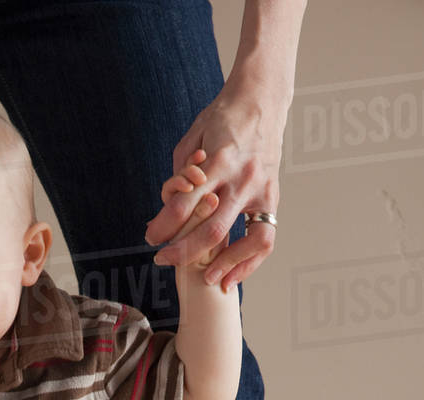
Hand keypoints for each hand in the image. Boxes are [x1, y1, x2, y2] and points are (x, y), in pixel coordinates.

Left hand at [144, 79, 284, 287]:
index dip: (164, 225)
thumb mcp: (193, 138)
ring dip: (225, 263)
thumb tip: (167, 212)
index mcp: (219, 160)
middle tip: (162, 259)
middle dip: (184, 251)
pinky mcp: (273, 197)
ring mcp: (261, 189)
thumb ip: (180, 175)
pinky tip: (232, 276)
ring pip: (246, 239)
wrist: (263, 97)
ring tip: (207, 279)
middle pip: (212, 228)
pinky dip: (250, 261)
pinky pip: (265, 238)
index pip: (186, 202)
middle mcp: (242, 178)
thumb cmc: (222, 116)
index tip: (151, 238)